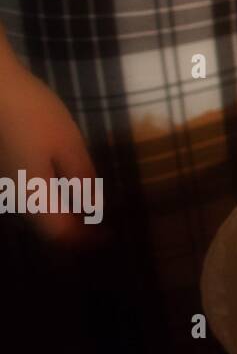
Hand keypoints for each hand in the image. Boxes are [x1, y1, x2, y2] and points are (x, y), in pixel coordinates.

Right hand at [0, 55, 98, 244]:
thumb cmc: (34, 113)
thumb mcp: (68, 144)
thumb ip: (81, 178)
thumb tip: (93, 207)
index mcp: (31, 195)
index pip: (60, 234)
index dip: (85, 240)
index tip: (109, 236)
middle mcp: (13, 198)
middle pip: (44, 230)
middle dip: (74, 234)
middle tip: (101, 229)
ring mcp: (5, 186)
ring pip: (35, 216)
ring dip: (62, 219)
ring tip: (88, 213)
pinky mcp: (4, 172)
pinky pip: (29, 200)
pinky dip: (50, 204)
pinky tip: (66, 191)